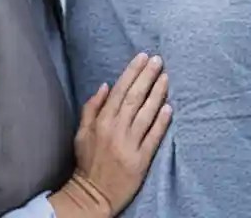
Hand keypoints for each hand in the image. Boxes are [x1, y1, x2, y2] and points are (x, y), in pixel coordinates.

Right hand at [52, 53, 170, 215]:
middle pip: (135, 98)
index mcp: (101, 121)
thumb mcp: (81, 132)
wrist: (92, 193)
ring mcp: (130, 144)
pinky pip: (154, 136)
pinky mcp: (141, 159)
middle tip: (158, 60)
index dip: (132, 72)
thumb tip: (105, 86)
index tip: (143, 57)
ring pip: (146, 114)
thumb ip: (91, 108)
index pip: (120, 91)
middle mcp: (116, 129)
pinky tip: (169, 107)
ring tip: (166, 77)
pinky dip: (161, 121)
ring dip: (157, 94)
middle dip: (147, 76)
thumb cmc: (87, 161)